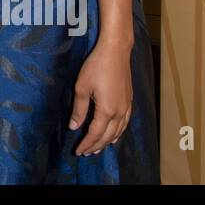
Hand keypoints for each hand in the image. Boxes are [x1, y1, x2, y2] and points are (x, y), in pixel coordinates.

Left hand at [68, 38, 132, 156]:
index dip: (86, 144)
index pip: (95, 134)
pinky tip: (115, 134)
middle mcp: (119, 112)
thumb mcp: (81, 87)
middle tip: (86, 153)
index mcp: (106, 111)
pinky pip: (124, 123)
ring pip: (118, 131)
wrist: (116, 52)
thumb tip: (74, 126)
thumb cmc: (96, 67)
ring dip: (108, 141)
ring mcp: (126, 107)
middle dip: (96, 146)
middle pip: (108, 136)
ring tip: (99, 148)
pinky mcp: (129, 101)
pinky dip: (118, 132)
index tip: (78, 151)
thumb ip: (79, 109)